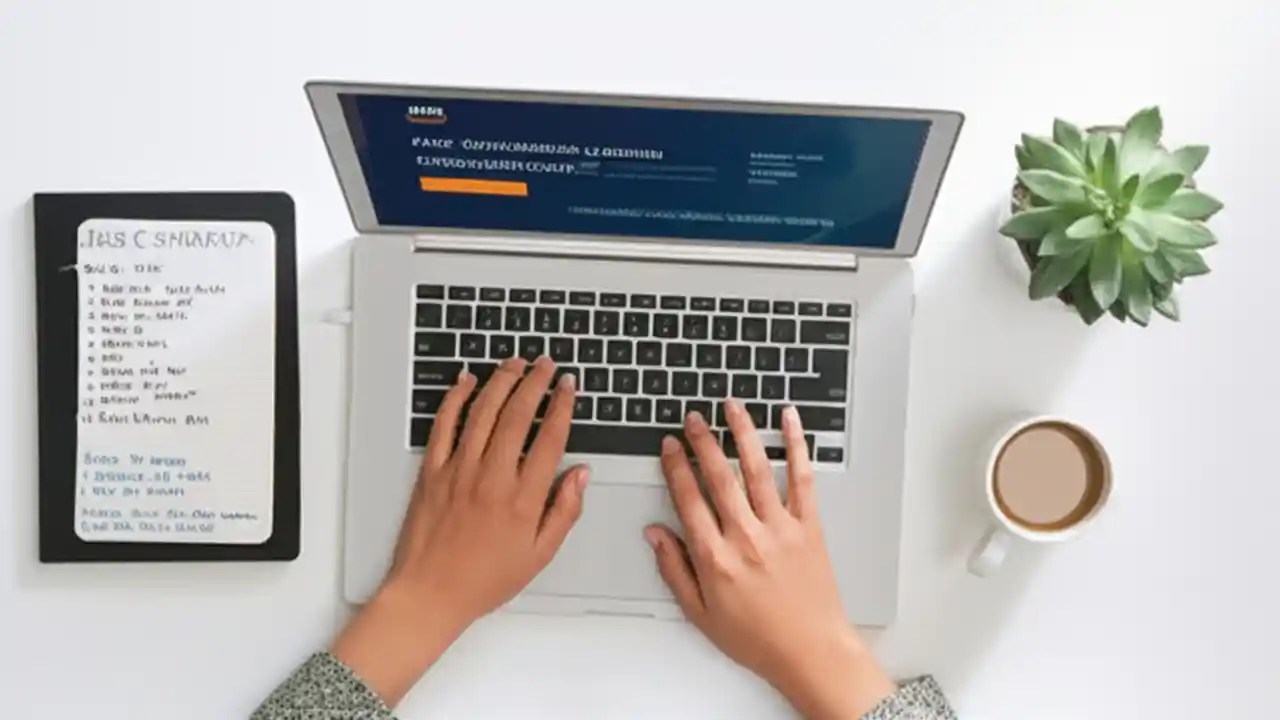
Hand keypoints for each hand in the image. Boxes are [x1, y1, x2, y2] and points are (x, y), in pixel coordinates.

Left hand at [332, 356, 587, 704]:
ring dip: (501, 381)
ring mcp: (459, 471)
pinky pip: (444, 425)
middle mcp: (491, 478)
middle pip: (518, 414)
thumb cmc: (482, 580)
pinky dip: (455, 398)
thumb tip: (580, 476)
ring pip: (483, 411)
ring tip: (515, 363)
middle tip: (546, 365)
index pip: (550, 438)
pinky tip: (466, 381)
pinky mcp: (432, 472)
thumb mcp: (539, 555)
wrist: (429, 594)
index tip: (569, 388)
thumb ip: (564, 511)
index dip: (563, 406)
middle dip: (535, 382)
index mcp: (523, 499)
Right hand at [646, 402, 895, 718]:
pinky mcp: (809, 527)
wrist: (811, 652)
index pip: (688, 499)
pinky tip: (790, 421)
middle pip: (718, 476)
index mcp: (715, 558)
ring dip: (742, 432)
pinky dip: (796, 446)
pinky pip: (802, 478)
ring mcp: (780, 528)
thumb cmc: (758, 638)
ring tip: (731, 406)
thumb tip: (655, 534)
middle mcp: (746, 537)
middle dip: (703, 441)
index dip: (676, 467)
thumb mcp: (700, 613)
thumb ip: (674, 570)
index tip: (670, 446)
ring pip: (756, 468)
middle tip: (693, 418)